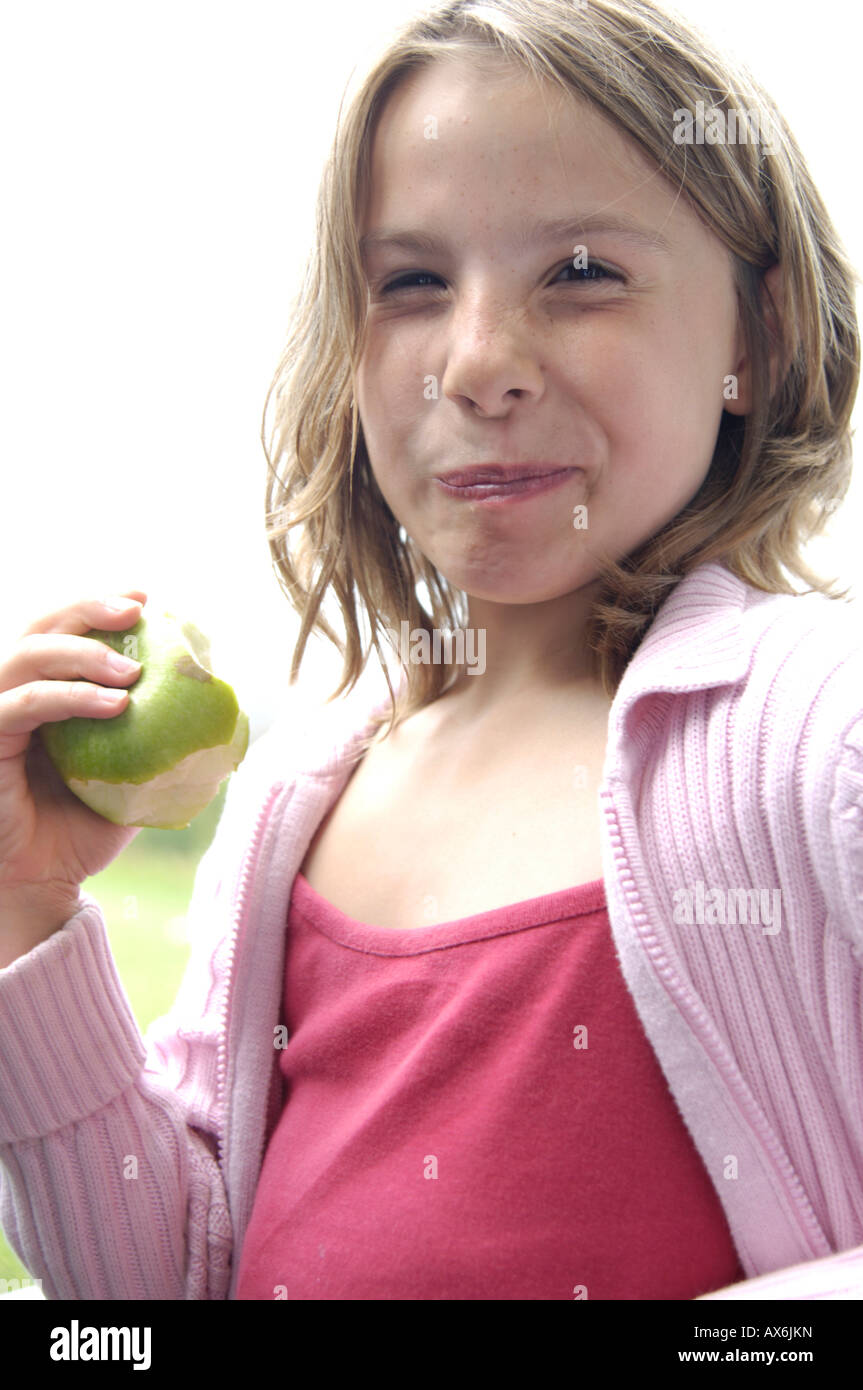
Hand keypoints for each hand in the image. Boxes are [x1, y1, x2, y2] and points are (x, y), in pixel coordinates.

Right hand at [0, 592, 147, 953]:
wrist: (44, 887)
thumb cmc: (83, 831)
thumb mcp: (133, 776)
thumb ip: (158, 737)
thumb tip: (221, 709)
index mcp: (40, 694)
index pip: (59, 631)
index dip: (95, 605)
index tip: (144, 598)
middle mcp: (9, 697)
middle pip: (38, 628)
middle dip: (87, 608)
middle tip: (137, 611)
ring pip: (25, 656)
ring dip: (83, 653)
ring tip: (133, 673)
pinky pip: (21, 705)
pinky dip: (69, 697)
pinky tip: (115, 704)